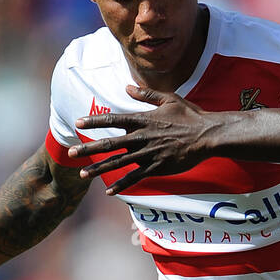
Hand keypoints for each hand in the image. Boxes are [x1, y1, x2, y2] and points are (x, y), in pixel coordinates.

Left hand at [69, 85, 214, 193]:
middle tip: (72, 153)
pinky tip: (109, 191)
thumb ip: (146, 95)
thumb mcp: (169, 98)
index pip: (113, 120)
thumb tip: (127, 88)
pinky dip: (122, 185)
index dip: (95, 121)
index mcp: (143, 119)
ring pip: (119, 163)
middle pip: (110, 144)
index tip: (78, 122)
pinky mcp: (158, 168)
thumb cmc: (190, 116)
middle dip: (89, 149)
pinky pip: (136, 178)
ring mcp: (149, 154)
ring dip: (99, 169)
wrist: (208, 135)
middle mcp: (142, 137)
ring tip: (83, 174)